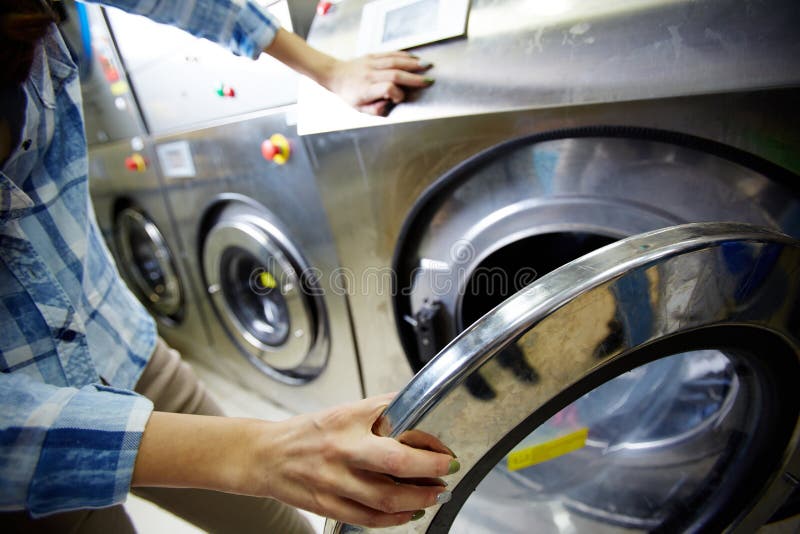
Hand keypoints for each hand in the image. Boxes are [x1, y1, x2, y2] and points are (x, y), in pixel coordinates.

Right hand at [248, 393, 456, 526]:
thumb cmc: (308, 432)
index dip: (426, 443)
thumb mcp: (343, 410)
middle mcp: (340, 451)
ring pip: (384, 499)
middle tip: (446, 473)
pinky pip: (367, 519)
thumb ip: (380, 408)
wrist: (266, 455)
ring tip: (433, 495)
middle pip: (394, 465)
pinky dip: (394, 520)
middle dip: (428, 472)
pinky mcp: (327, 506)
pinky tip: (408, 514)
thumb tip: (416, 405)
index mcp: (346, 422)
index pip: (395, 429)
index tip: (443, 449)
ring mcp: (333, 482)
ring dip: (417, 500)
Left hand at [323, 52, 433, 115]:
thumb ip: (377, 110)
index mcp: (366, 90)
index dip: (398, 94)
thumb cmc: (351, 95)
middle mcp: (369, 75)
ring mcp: (371, 63)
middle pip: (395, 74)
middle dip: (414, 78)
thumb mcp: (361, 109)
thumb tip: (390, 104)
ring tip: (427, 66)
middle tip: (429, 81)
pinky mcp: (373, 55)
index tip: (402, 99)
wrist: (336, 75)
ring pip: (394, 61)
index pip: (386, 88)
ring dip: (413, 64)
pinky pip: (391, 53)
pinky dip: (405, 55)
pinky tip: (415, 58)